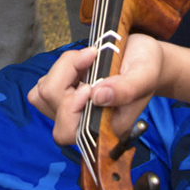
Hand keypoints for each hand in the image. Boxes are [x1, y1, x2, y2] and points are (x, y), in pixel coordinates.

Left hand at [28, 35, 164, 145]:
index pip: (71, 132)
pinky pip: (44, 84)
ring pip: (43, 95)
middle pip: (52, 108)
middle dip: (64, 78)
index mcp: (105, 128)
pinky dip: (58, 68)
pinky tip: (79, 62)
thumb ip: (124, 89)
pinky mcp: (64, 91)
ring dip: (61, 70)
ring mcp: (71, 108)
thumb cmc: (147, 69)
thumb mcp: (143, 76)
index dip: (71, 107)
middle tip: (90, 59)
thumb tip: (97, 97)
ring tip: (86, 59)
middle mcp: (85, 122)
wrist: (145, 58)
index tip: (90, 83)